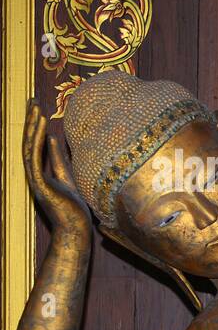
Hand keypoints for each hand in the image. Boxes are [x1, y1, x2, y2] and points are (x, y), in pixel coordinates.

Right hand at [23, 100, 89, 234]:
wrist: (75, 230)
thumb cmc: (73, 208)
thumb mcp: (67, 176)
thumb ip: (59, 158)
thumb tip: (56, 138)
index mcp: (41, 172)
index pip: (36, 144)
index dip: (36, 125)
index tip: (37, 106)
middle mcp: (35, 173)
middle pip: (30, 142)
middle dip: (31, 120)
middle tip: (32, 99)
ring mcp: (36, 178)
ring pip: (30, 147)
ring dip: (32, 126)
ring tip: (35, 107)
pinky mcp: (40, 184)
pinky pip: (35, 157)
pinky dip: (37, 140)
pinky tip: (43, 125)